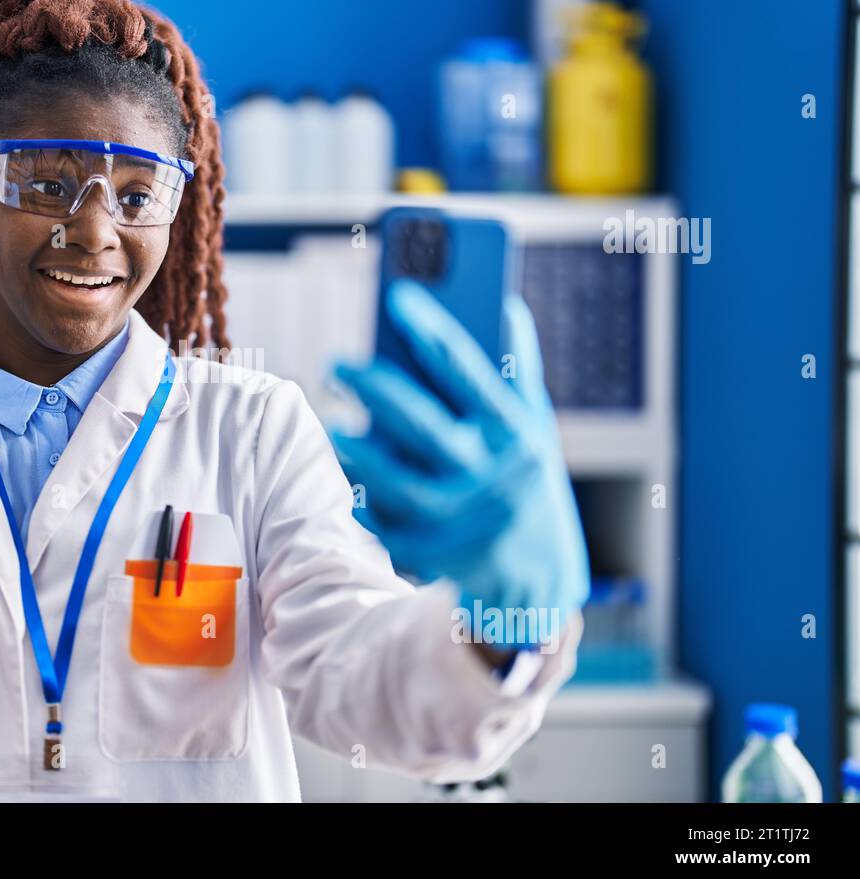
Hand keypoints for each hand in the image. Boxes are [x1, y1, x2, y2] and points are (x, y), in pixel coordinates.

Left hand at [329, 279, 589, 648]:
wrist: (543, 582)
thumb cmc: (530, 484)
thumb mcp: (537, 426)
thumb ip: (519, 366)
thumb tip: (505, 303)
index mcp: (515, 433)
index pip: (468, 371)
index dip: (431, 331)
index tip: (396, 295)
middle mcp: (491, 474)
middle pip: (424, 424)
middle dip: (377, 389)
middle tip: (335, 363)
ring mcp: (464, 519)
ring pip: (402, 483)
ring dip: (364, 455)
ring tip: (336, 429)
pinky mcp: (439, 556)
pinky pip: (392, 528)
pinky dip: (370, 508)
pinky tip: (353, 486)